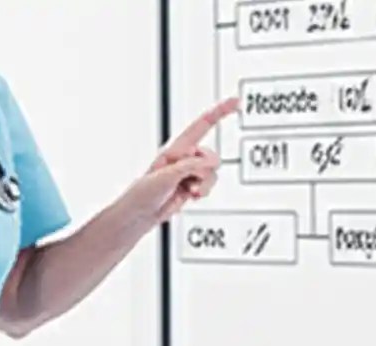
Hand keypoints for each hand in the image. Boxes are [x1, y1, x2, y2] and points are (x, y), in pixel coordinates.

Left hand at [122, 97, 238, 226]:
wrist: (139, 215)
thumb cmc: (143, 193)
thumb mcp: (167, 176)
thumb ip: (190, 166)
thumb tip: (211, 162)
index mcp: (176, 148)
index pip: (202, 125)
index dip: (220, 112)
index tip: (236, 101)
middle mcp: (185, 157)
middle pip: (212, 156)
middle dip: (204, 170)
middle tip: (188, 179)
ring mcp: (189, 173)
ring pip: (213, 173)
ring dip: (203, 184)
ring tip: (187, 190)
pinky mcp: (192, 186)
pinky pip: (209, 185)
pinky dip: (203, 191)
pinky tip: (190, 195)